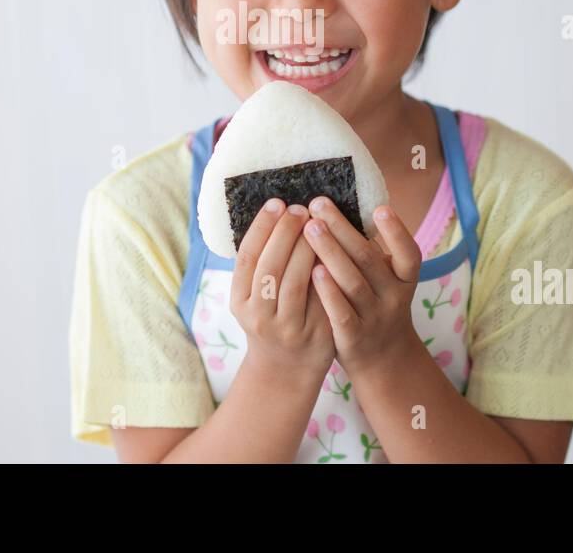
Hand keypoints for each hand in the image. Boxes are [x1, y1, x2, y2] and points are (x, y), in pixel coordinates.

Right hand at [230, 198, 337, 382]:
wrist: (286, 370)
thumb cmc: (273, 319)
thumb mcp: (255, 297)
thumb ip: (265, 263)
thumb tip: (280, 213)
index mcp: (240, 301)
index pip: (247, 257)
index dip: (261, 228)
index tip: (276, 203)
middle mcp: (258, 316)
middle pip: (269, 267)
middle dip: (284, 233)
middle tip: (300, 208)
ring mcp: (285, 328)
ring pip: (293, 283)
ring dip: (304, 249)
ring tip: (316, 224)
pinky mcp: (313, 336)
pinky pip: (319, 300)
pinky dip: (323, 274)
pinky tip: (331, 253)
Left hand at [303, 197, 424, 377]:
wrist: (382, 358)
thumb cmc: (376, 302)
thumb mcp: (385, 278)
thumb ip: (370, 251)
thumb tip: (340, 207)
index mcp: (405, 278)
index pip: (409, 253)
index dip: (397, 232)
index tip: (380, 208)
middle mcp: (394, 297)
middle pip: (368, 260)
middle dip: (342, 229)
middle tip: (319, 204)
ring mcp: (375, 318)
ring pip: (353, 283)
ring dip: (331, 253)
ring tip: (310, 228)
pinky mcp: (354, 337)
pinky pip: (342, 313)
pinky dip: (328, 292)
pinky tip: (312, 272)